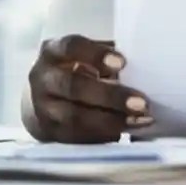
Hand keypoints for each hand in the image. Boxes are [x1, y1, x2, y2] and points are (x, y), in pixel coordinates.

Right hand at [26, 34, 151, 142]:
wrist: (45, 100)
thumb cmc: (78, 70)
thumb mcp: (86, 58)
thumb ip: (106, 60)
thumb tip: (143, 62)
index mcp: (53, 51)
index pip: (70, 47)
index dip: (95, 54)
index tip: (123, 63)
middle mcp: (42, 78)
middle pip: (73, 85)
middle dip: (109, 95)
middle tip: (141, 102)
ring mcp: (42, 108)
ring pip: (75, 117)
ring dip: (111, 120)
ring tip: (140, 120)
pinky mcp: (49, 133)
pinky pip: (77, 137)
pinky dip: (105, 135)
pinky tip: (128, 130)